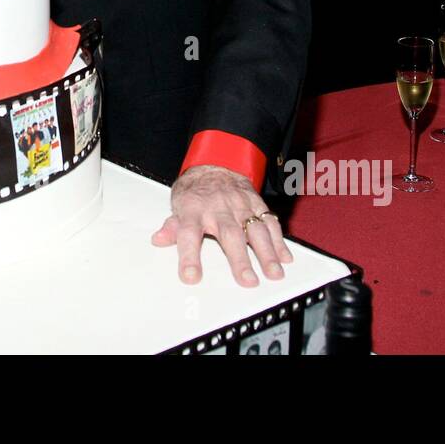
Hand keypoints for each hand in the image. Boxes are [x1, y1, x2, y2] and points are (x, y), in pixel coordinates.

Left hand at [152, 165, 292, 286]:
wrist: (214, 164)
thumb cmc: (196, 192)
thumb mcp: (178, 206)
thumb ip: (171, 226)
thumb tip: (158, 240)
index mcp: (193, 211)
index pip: (188, 234)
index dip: (189, 256)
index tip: (191, 276)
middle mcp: (218, 209)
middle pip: (229, 235)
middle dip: (240, 259)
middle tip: (247, 281)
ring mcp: (239, 206)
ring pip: (255, 229)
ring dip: (266, 252)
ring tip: (273, 272)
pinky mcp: (256, 203)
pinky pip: (269, 221)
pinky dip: (279, 240)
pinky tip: (285, 257)